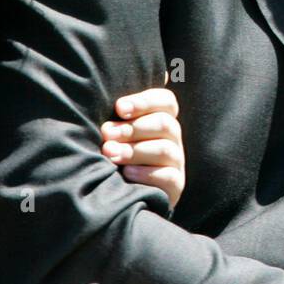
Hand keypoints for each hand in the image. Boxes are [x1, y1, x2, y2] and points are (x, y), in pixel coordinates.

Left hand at [100, 88, 184, 207]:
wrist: (119, 193)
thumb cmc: (114, 152)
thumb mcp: (114, 130)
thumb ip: (118, 112)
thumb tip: (121, 91)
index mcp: (161, 118)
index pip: (166, 100)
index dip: (144, 101)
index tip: (119, 107)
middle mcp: (173, 138)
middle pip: (165, 123)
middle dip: (132, 128)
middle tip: (106, 134)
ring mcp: (176, 162)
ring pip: (165, 149)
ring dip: (134, 150)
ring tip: (109, 153)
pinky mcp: (176, 186)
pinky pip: (168, 176)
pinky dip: (146, 173)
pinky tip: (126, 173)